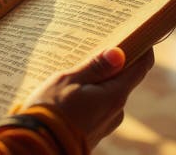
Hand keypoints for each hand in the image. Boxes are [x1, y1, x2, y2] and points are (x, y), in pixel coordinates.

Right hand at [21, 47, 154, 149]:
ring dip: (98, 80)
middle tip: (97, 44)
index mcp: (115, 96)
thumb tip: (119, 53)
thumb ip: (95, 67)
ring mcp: (106, 124)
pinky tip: (71, 91)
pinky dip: (90, 95)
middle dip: (113, 63)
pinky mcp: (93, 133)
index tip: (135, 33)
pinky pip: (97, 107)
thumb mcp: (69, 81)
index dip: (141, 48)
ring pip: (108, 93)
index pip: (140, 67)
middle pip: (124, 79)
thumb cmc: (50, 111)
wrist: (34, 148)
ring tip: (77, 68)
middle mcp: (116, 112)